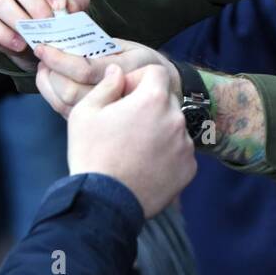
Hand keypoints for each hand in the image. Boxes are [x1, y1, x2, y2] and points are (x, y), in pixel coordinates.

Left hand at [35, 38, 181, 119]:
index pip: (84, 70)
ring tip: (45, 70)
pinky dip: (52, 98)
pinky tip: (51, 85)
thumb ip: (101, 46)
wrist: (167, 95)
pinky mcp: (96, 124)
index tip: (43, 47)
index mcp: (126, 72)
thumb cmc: (144, 66)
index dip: (59, 59)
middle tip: (42, 59)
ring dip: (47, 86)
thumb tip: (65, 36)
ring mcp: (106, 115)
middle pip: (70, 92)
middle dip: (50, 74)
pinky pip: (66, 114)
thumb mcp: (129, 48)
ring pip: (65, 106)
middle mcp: (117, 97)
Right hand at [67, 62, 195, 216]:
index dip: (138, 78)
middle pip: (166, 100)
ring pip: (173, 126)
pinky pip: (179, 152)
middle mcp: (176, 119)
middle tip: (125, 125)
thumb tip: (117, 71)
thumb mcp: (86, 112)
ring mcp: (186, 145)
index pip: (156, 72)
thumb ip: (106, 86)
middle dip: (147, 105)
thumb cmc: (92, 154)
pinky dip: (166, 154)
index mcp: (153, 99)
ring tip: (133, 149)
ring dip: (158, 130)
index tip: (124, 95)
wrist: (105, 203)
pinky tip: (144, 166)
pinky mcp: (189, 168)